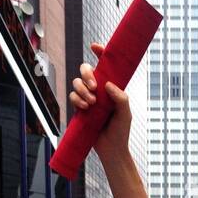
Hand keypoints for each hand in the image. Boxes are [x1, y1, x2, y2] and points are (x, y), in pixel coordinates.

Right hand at [69, 43, 131, 160]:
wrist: (111, 150)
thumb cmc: (121, 131)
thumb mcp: (125, 113)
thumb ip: (120, 98)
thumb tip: (108, 85)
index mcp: (111, 87)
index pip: (104, 65)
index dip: (99, 53)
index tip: (95, 47)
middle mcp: (98, 90)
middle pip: (85, 70)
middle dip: (86, 74)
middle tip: (94, 87)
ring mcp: (88, 98)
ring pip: (77, 82)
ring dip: (82, 89)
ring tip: (92, 103)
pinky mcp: (80, 108)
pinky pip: (72, 96)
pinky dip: (77, 99)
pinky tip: (85, 108)